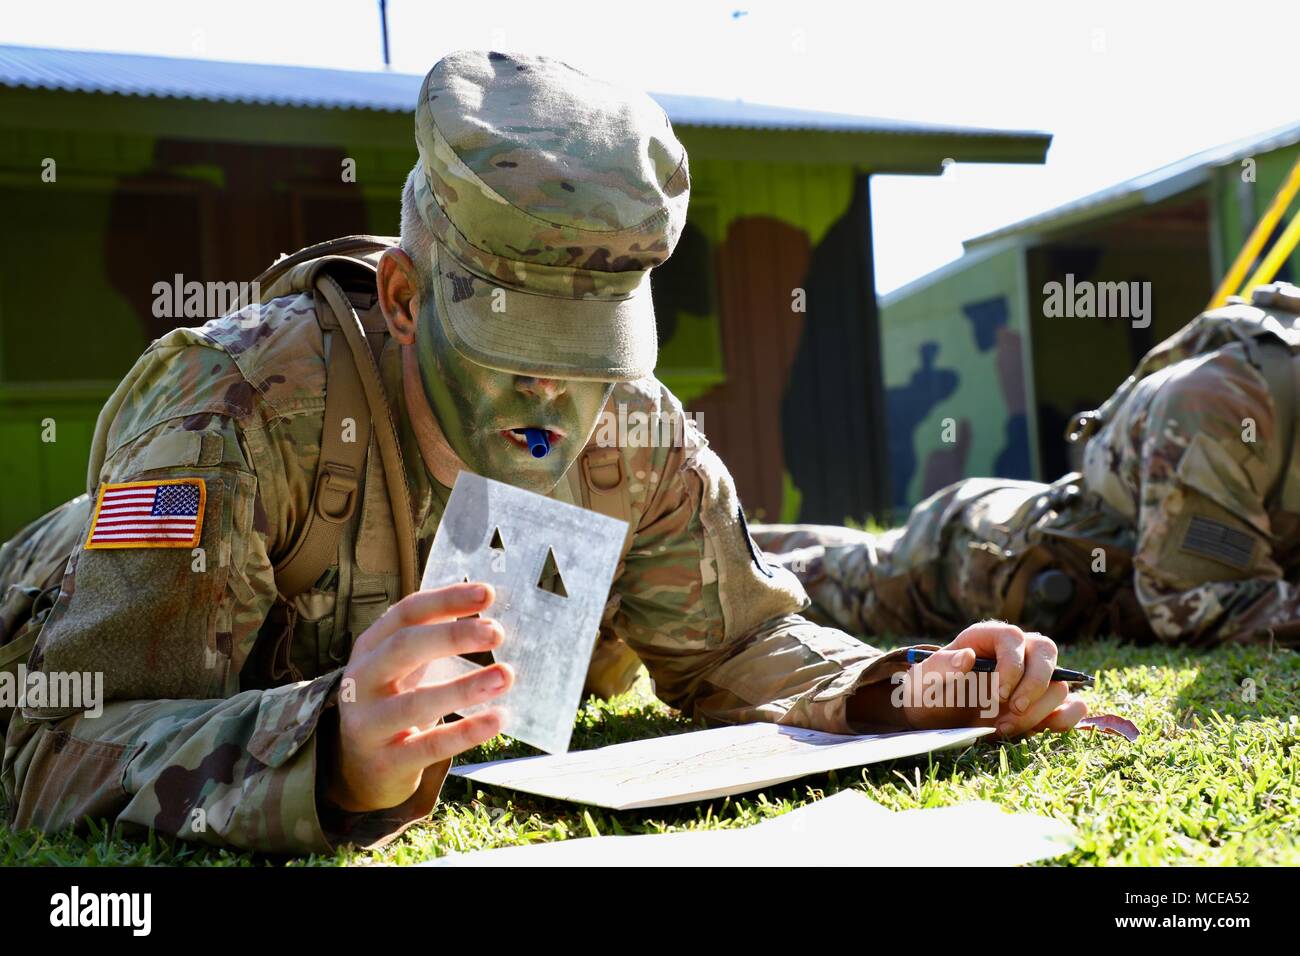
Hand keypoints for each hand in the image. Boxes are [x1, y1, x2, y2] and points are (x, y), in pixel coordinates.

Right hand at [324, 582, 512, 812]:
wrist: (359, 769)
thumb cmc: (392, 702)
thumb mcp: (402, 665)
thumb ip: (434, 636)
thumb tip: (488, 609)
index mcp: (369, 647)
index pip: (406, 613)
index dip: (446, 600)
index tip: (487, 593)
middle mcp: (361, 681)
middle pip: (403, 648)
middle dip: (452, 636)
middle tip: (496, 631)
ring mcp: (368, 723)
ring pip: (415, 703)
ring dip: (464, 688)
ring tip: (505, 675)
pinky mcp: (385, 762)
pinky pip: (429, 746)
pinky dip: (465, 732)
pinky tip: (497, 719)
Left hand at [897, 621, 1086, 736]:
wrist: (936, 720)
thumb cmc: (930, 692)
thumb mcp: (924, 680)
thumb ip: (940, 667)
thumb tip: (966, 657)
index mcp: (989, 637)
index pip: (1014, 638)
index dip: (1012, 666)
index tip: (997, 694)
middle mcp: (1017, 652)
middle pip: (1047, 652)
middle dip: (1033, 686)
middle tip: (1010, 712)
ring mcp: (1034, 678)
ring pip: (1059, 684)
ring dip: (1036, 712)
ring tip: (1003, 727)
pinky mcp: (1045, 705)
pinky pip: (1072, 706)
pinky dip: (1065, 719)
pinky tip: (1038, 729)